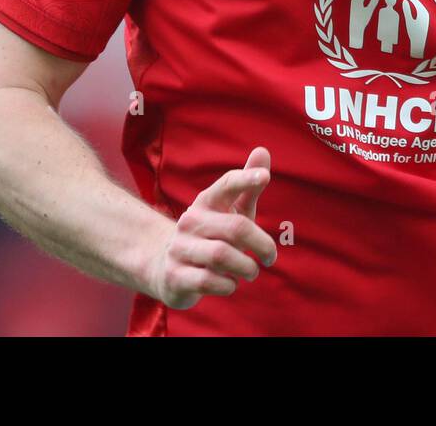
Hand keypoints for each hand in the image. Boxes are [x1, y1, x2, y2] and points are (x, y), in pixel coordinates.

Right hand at [146, 147, 276, 309]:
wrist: (165, 266)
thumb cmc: (211, 234)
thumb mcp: (230, 211)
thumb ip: (248, 186)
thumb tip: (263, 149)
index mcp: (206, 202)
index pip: (226, 185)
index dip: (245, 179)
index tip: (265, 177)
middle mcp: (190, 222)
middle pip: (236, 227)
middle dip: (261, 244)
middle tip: (270, 258)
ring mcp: (180, 249)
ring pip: (222, 255)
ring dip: (246, 267)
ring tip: (251, 271)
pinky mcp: (175, 276)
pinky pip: (209, 281)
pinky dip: (228, 285)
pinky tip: (231, 283)